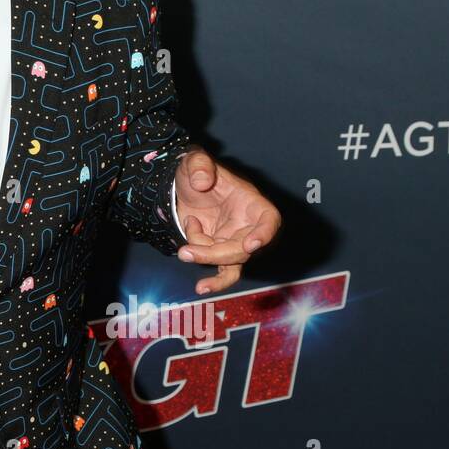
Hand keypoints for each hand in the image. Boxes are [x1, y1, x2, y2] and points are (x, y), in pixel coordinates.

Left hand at [173, 147, 280, 294]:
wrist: (181, 188)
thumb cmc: (195, 172)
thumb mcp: (194, 160)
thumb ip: (199, 165)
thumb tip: (201, 181)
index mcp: (251, 202)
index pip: (268, 219)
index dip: (264, 233)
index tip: (251, 244)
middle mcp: (247, 225)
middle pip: (244, 247)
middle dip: (217, 252)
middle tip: (187, 250)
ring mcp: (234, 241)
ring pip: (231, 262)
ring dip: (208, 260)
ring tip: (184, 253)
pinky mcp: (219, 252)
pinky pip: (223, 271)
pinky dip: (214, 281)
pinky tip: (202, 288)